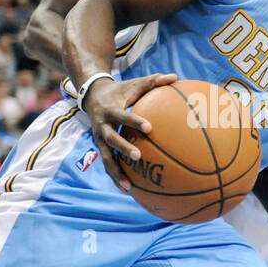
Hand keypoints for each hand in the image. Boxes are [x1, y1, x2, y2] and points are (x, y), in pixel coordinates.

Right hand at [83, 72, 176, 190]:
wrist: (92, 96)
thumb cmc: (121, 90)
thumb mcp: (134, 84)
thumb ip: (154, 81)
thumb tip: (175, 76)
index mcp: (110, 110)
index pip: (122, 116)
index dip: (134, 121)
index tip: (149, 127)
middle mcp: (102, 126)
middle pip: (111, 139)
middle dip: (123, 148)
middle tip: (138, 157)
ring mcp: (99, 139)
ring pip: (106, 158)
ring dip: (117, 173)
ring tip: (129, 187)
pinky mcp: (101, 148)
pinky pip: (109, 164)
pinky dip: (117, 177)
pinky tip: (129, 190)